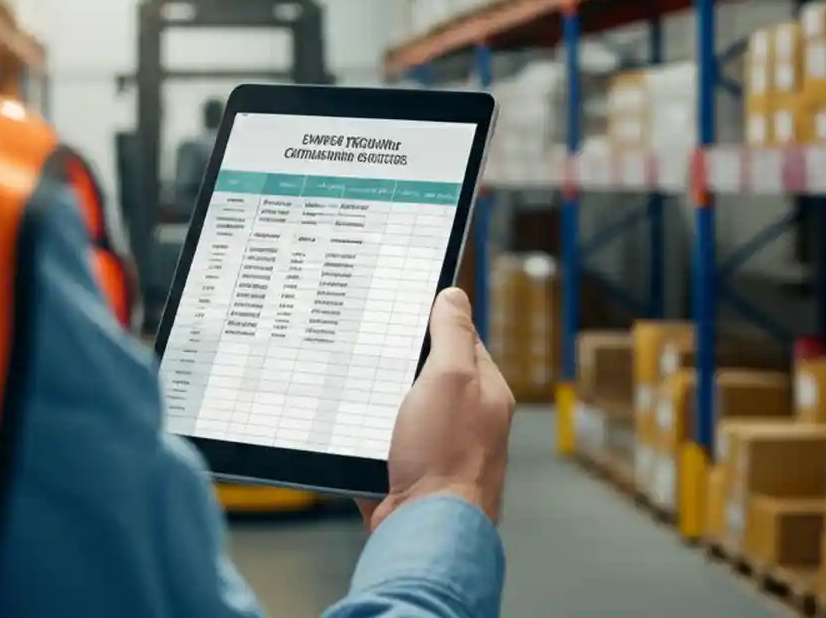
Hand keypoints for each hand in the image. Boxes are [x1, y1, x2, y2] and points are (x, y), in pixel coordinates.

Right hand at [357, 287, 513, 530]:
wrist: (424, 530)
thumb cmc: (446, 455)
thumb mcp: (450, 378)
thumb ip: (452, 335)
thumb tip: (453, 295)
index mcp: (484, 394)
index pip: (462, 343)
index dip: (434, 323)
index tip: (401, 308)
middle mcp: (465, 422)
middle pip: (427, 376)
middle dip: (397, 363)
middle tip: (364, 341)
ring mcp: (435, 451)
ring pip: (398, 411)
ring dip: (374, 401)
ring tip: (345, 378)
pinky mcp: (405, 475)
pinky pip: (378, 445)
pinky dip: (361, 436)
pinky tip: (341, 423)